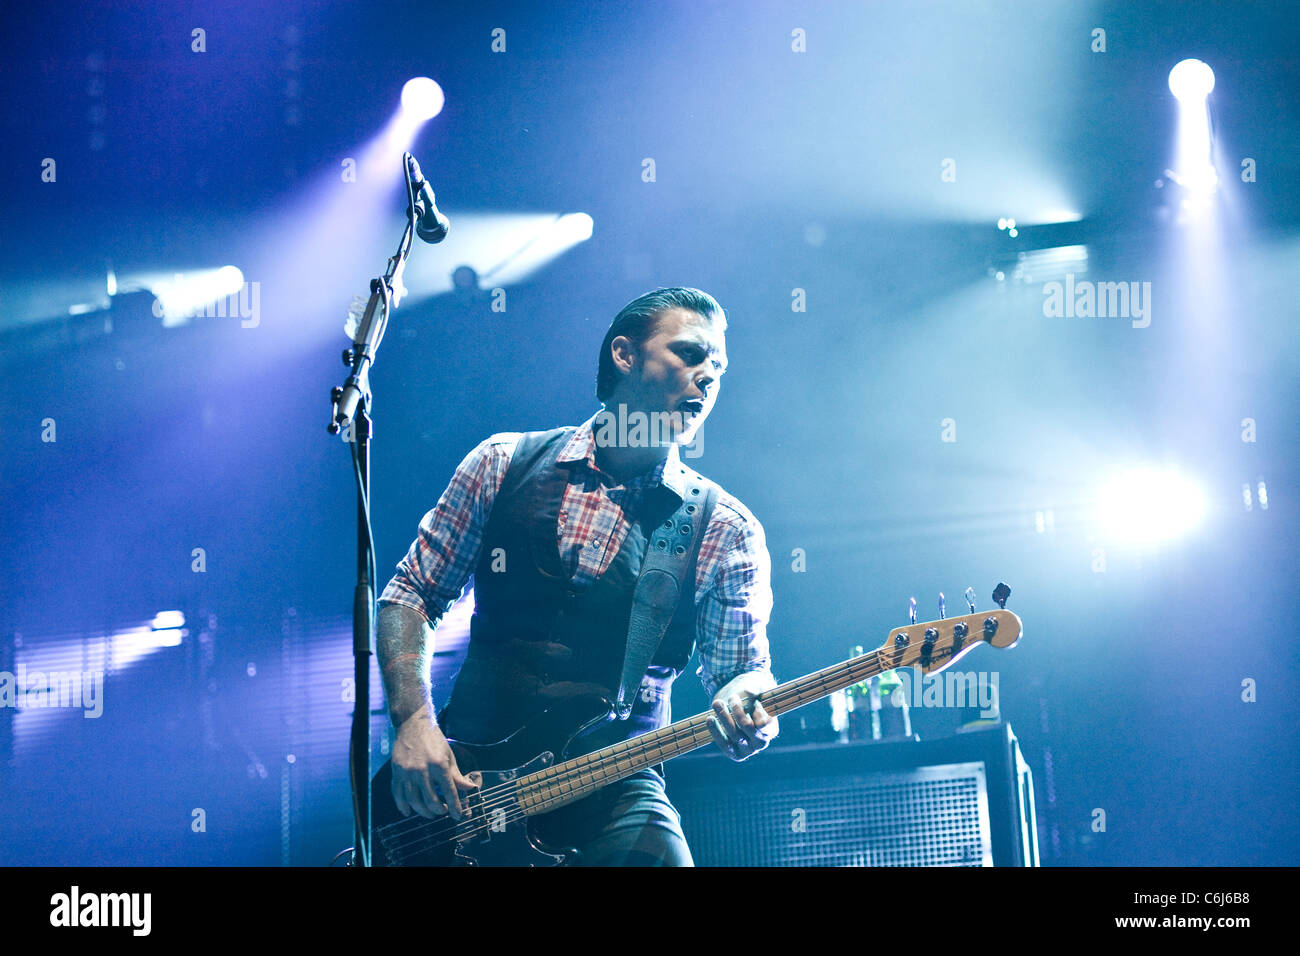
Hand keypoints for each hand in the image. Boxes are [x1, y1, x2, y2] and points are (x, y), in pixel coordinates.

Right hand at [390, 705, 479, 820]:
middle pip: (430, 800)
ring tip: (430, 813)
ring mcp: (407, 772)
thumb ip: (457, 775)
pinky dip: (402, 806)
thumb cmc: (434, 739)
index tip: (458, 816)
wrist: (413, 725)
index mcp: (439, 764)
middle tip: (444, 811)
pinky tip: (408, 812)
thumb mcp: (449, 755)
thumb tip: (469, 789)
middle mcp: (422, 770)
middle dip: (439, 810)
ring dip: (423, 811)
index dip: (455, 806)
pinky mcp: (396, 772)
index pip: (449, 791)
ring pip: (414, 801)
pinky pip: (398, 794)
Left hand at [708, 672, 778, 761]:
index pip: (764, 724)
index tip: (753, 700)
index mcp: (771, 729)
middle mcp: (761, 742)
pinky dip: (716, 731)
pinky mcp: (733, 752)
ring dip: (724, 717)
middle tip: (732, 697)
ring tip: (717, 703)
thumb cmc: (750, 694)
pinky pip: (724, 744)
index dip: (757, 711)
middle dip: (738, 710)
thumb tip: (749, 691)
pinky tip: (710, 719)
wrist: (736, 702)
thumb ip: (755, 689)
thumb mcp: (755, 687)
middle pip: (748, 727)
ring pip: (734, 735)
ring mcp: (747, 749)